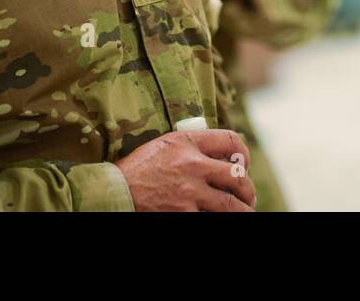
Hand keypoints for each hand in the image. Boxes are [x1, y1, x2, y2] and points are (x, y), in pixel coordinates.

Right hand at [115, 129, 254, 211]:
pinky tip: (219, 217)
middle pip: (238, 177)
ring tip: (244, 211)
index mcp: (187, 142)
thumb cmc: (137, 169)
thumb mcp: (164, 146)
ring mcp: (189, 193)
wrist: (112, 193)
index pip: (231, 141)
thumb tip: (220, 155)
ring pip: (231, 205)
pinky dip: (218, 218)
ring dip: (242, 210)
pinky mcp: (183, 215)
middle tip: (247, 196)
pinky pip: (212, 218)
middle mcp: (192, 165)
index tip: (243, 164)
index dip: (243, 154)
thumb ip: (191, 146)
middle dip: (247, 189)